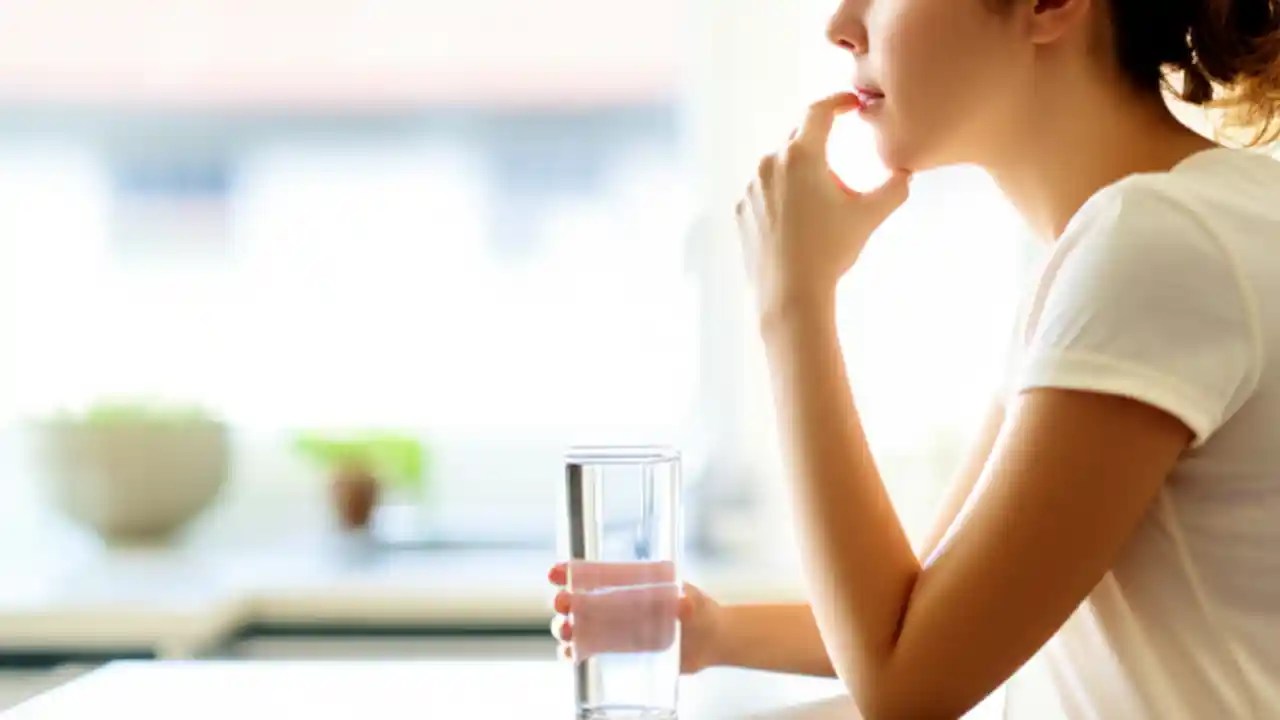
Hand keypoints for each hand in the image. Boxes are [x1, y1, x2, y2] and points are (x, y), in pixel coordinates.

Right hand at [547, 562, 724, 674]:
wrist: (711, 640)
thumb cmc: (700, 610)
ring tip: (566, 632)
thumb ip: (687, 601)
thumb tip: (682, 602)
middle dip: (564, 602)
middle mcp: (615, 604)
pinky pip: (588, 651)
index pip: (591, 575)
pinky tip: (569, 653)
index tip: (556, 573)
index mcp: (627, 584)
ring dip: (566, 629)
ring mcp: (615, 629)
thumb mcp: (694, 600)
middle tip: (563, 604)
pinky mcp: (619, 651)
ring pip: (578, 627)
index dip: (570, 572)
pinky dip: (574, 652)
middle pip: (578, 602)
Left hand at [735, 92, 910, 315]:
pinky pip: (765, 189)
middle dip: (822, 145)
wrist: (788, 293)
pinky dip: (782, 194)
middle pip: (799, 137)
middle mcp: (769, 162)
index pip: (819, 111)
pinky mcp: (741, 208)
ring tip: (819, 209)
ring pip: (780, 165)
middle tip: (841, 177)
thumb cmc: (830, 252)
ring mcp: (751, 186)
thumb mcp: (869, 215)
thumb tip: (906, 171)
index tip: (851, 104)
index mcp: (801, 155)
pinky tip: (796, 221)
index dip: (838, 102)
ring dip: (801, 173)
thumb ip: (894, 187)